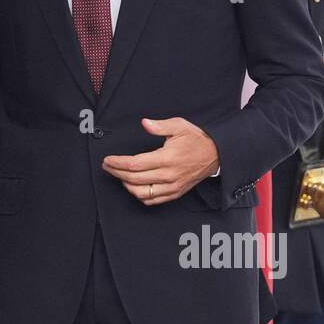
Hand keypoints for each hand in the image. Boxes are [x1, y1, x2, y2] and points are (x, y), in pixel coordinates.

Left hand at [102, 117, 219, 205]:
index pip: (135, 164)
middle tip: (107, 166)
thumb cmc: (196, 139)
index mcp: (167, 158)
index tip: (108, 160)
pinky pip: (153, 200)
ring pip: (142, 193)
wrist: (216, 154)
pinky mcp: (175, 193)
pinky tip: (134, 187)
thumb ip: (160, 125)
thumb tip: (145, 123)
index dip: (118, 163)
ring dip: (126, 186)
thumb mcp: (180, 126)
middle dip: (116, 173)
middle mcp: (168, 175)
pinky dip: (140, 196)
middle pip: (134, 179)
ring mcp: (172, 186)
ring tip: (119, 176)